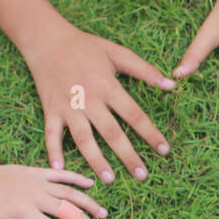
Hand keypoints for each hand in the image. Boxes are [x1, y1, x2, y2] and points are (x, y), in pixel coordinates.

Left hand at [0, 162, 106, 218]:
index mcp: (24, 211)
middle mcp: (35, 195)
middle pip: (67, 210)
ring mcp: (38, 182)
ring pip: (69, 192)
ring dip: (88, 202)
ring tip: (103, 213)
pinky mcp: (37, 172)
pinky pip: (60, 174)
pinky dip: (76, 177)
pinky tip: (91, 184)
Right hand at [21, 21, 173, 182]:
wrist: (46, 39)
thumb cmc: (85, 46)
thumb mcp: (117, 53)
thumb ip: (144, 70)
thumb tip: (171, 84)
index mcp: (108, 86)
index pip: (134, 115)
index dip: (151, 134)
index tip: (164, 150)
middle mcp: (89, 100)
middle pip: (112, 132)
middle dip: (128, 155)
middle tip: (142, 175)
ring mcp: (69, 107)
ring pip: (84, 138)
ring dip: (96, 160)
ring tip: (110, 179)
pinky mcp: (50, 110)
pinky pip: (51, 134)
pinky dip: (53, 151)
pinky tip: (60, 168)